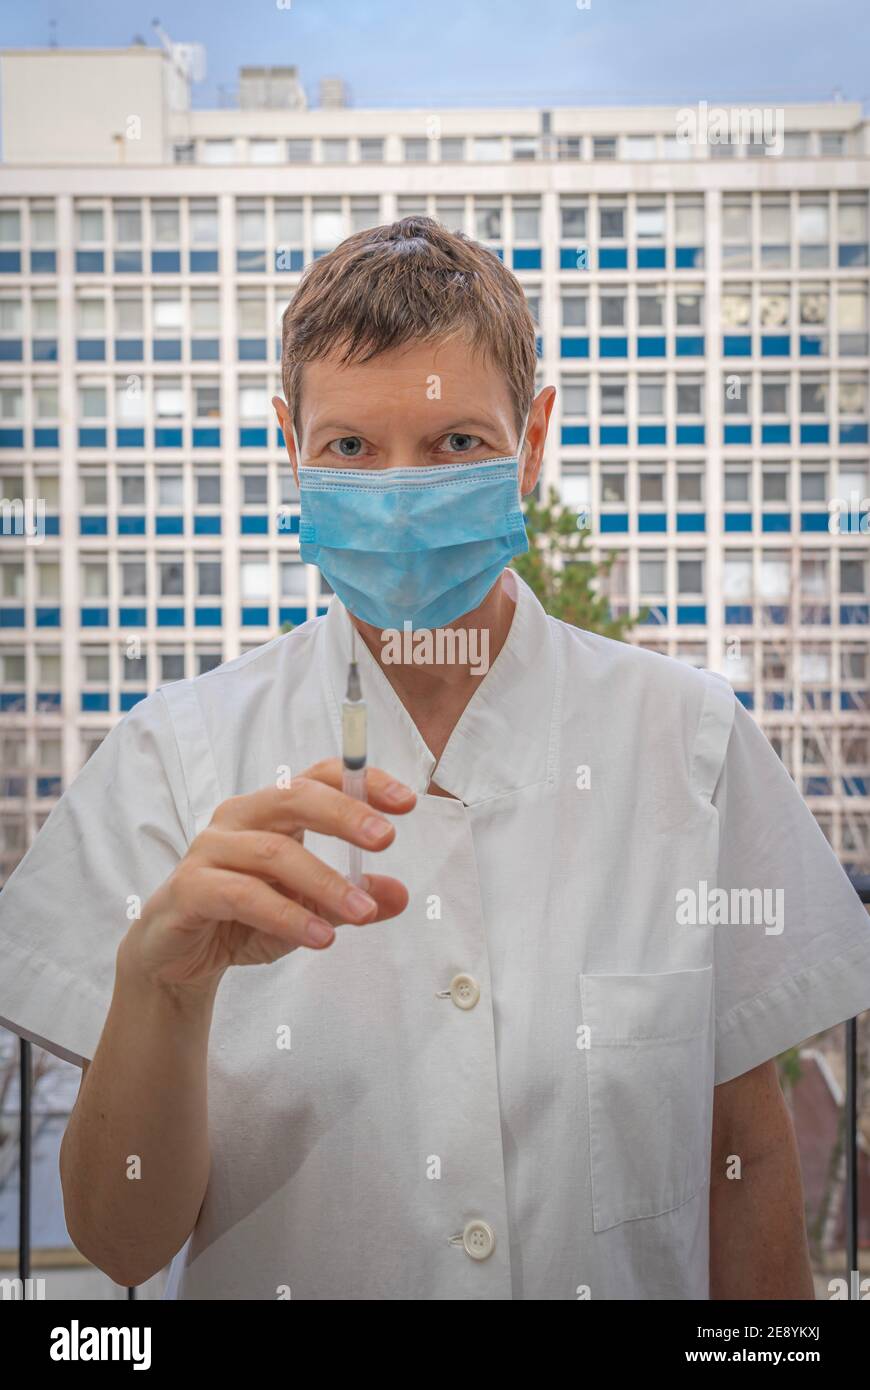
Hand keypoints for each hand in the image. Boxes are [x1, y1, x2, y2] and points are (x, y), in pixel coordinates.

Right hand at [121, 761, 415, 991]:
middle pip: (293, 797)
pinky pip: (243, 895)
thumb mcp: (308, 911)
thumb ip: (350, 900)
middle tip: (386, 838)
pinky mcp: (191, 888)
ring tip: (363, 913)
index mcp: (270, 810)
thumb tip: (401, 895)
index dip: (362, 782)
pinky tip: (320, 937)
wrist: (175, 956)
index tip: (407, 801)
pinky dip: (286, 915)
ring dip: (325, 883)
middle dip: (344, 815)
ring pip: (274, 852)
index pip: (318, 778)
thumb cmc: (244, 918)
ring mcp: (211, 850)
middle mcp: (240, 818)